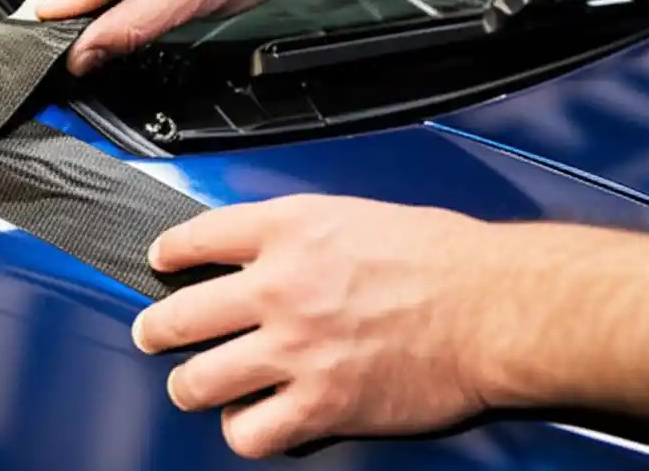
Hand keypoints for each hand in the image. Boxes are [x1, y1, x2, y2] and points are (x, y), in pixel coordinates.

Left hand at [134, 195, 519, 458]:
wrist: (495, 307)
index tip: (160, 261)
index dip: (168, 252)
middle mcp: (280, 287)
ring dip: (190, 385)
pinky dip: (244, 429)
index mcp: (289, 230)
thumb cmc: (440, 258)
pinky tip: (252, 418)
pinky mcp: (321, 404)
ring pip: (198, 381)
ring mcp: (296, 350)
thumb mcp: (353, 215)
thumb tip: (258, 250)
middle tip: (153, 332)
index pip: (196, 236)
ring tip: (194, 384)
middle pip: (179, 315)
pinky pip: (249, 432)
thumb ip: (297, 233)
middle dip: (156, 328)